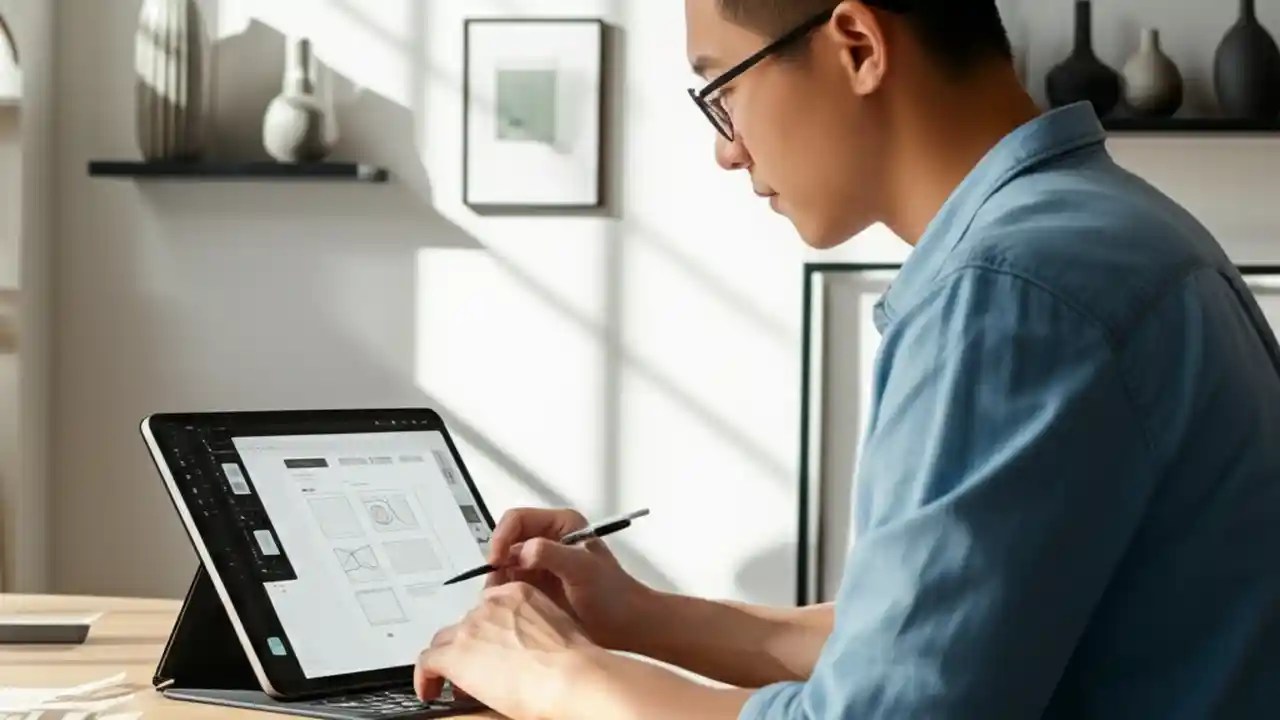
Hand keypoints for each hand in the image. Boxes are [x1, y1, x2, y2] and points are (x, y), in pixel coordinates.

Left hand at [415, 582, 597, 719]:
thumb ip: (537, 631)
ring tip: (451, 684)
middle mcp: (491, 605)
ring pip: (445, 641)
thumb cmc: (576, 661)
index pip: (488, 607)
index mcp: (518, 595)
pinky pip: (428, 661)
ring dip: (448, 661)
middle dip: (466, 647)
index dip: (483, 631)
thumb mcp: (559, 630)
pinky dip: (426, 677)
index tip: (485, 648)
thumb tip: (529, 654)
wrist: (571, 676)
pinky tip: (429, 691)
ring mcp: (471, 627)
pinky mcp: (457, 654)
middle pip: (464, 624)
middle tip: (472, 672)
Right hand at [486, 508, 653, 651]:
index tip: (496, 560)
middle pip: (506, 542)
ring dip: (499, 580)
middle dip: (497, 562)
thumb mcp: (583, 568)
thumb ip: (552, 554)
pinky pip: (510, 586)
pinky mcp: (537, 587)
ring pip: (505, 566)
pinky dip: (504, 595)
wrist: (626, 626)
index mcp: (560, 524)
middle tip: (495, 586)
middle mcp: (548, 540)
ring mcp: (540, 565)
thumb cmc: (612, 594)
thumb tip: (521, 551)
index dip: (502, 536)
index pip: (518, 519)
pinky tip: (508, 607)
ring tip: (501, 600)